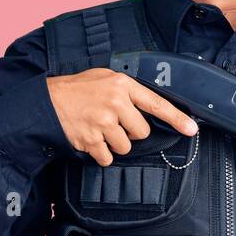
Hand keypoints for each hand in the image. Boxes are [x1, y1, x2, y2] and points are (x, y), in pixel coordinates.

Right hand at [46, 68, 198, 165]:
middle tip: (113, 122)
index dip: (177, 118)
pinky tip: (91, 139)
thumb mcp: (104, 78)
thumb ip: (127, 90)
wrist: (45, 101)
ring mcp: (102, 123)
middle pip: (142, 132)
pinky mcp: (91, 140)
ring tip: (99, 128)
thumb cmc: (78, 89)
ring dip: (114, 143)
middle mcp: (115, 103)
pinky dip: (101, 154)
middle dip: (130, 132)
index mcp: (122, 85)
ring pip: (125, 147)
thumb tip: (151, 106)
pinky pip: (107, 158)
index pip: (156, 103)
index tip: (191, 129)